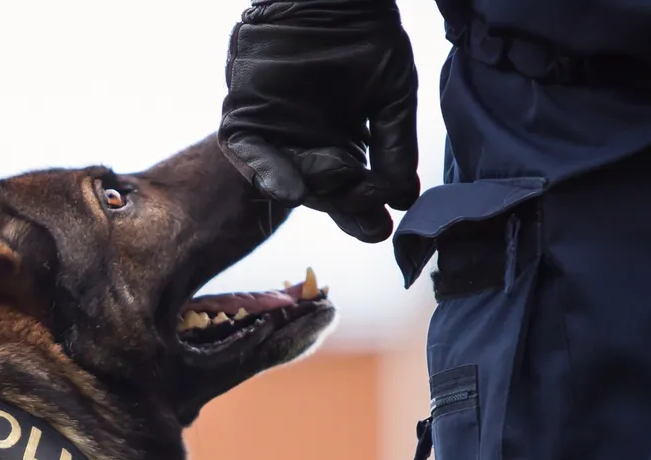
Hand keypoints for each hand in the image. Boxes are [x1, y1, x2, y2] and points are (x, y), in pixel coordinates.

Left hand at [218, 0, 420, 242]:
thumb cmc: (364, 41)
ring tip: (323, 204)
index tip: (381, 228)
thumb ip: (396, 147)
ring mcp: (275, 136)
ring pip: (283, 179)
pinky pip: (246, 154)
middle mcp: (307, 148)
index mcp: (341, 147)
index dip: (364, 213)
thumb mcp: (393, 97)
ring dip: (303, 192)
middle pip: (320, 194)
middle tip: (362, 216)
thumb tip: (404, 200)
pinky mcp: (246, 119)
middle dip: (340, 208)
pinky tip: (287, 189)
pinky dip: (263, 172)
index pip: (352, 193)